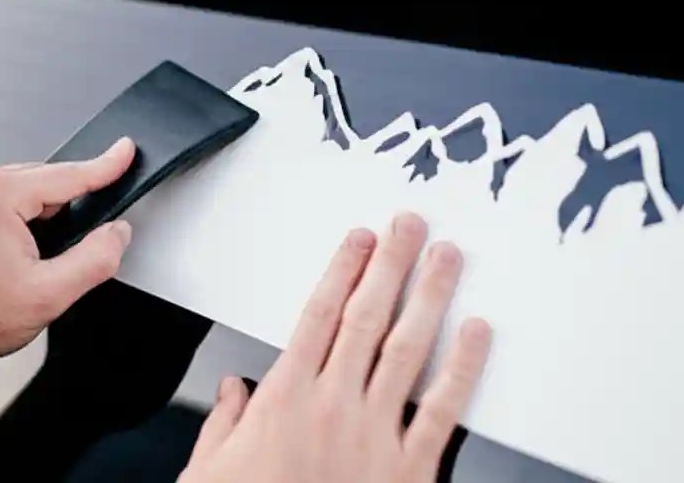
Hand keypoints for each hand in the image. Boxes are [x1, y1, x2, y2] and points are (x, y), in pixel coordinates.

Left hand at [0, 137, 136, 369]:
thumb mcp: (50, 295)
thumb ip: (96, 259)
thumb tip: (117, 233)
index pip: (68, 174)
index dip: (105, 166)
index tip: (126, 151)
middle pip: (49, 183)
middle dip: (70, 211)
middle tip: (67, 258)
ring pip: (29, 192)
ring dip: (45, 219)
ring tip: (33, 265)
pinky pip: (8, 199)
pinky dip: (24, 221)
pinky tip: (18, 257)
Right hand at [179, 212, 491, 482]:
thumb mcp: (207, 475)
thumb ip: (222, 426)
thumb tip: (232, 391)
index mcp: (284, 401)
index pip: (318, 315)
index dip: (342, 270)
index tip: (359, 238)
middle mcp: (332, 407)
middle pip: (367, 317)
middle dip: (390, 263)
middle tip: (409, 225)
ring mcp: (374, 435)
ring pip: (407, 348)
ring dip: (429, 296)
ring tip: (447, 259)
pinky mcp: (408, 469)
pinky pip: (442, 409)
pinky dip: (462, 367)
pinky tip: (476, 334)